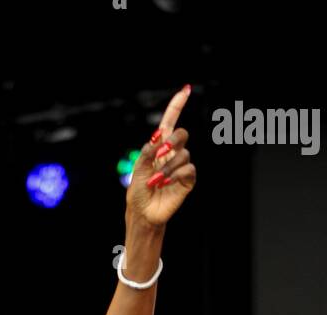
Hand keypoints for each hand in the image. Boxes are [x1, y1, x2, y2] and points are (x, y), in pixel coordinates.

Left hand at [126, 85, 195, 226]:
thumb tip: (160, 137)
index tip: (186, 90)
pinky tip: (166, 184)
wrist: (143, 212)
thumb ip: (148, 151)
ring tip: (156, 181)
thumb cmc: (138, 191)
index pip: (170, 122)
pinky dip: (176, 175)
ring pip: (184, 154)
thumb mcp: (138, 168)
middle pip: (182, 134)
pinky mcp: (187, 180)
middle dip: (174, 140)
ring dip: (168, 168)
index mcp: (159, 147)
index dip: (177, 105)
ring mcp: (181, 166)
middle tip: (162, 153)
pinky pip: (188, 169)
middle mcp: (172, 154)